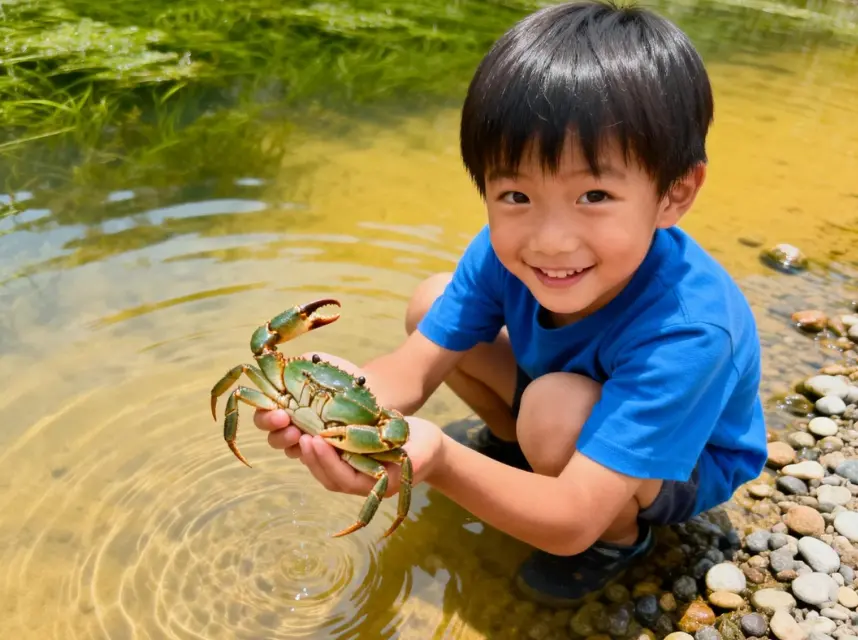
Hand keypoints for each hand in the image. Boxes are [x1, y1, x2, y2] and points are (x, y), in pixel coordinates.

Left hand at [254, 409, 445, 497]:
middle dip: (313, 458)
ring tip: (299, 431)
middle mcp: (360, 482)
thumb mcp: (422, 451)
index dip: (328, 462)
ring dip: (310, 453)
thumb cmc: (425, 448)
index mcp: (376, 485)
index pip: (344, 478)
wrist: (426, 444)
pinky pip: (329, 457)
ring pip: (325, 468)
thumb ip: (409, 459)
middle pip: (328, 476)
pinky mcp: (350, 459)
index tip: (316, 441)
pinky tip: (307, 428)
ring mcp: (354, 471)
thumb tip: (398, 459)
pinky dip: (317, 446)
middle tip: (300, 436)